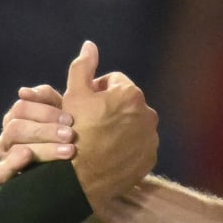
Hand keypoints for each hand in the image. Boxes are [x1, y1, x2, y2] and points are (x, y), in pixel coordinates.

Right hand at [0, 42, 156, 207]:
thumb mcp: (73, 95)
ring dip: (119, 128)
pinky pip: (138, 146)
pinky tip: (108, 153)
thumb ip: (83, 66)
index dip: (94, 91)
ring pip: (132, 125)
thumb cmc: (73, 131)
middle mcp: (147, 114)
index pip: (113, 81)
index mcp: (131, 94)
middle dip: (109, 110)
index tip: (83, 106)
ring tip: (98, 140)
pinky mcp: (149, 159)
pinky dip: (126, 147)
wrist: (79, 178)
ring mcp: (150, 138)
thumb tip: (90, 44)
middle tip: (89, 124)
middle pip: (125, 104)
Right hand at [0, 83, 73, 183]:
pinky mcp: (4, 178)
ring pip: (14, 147)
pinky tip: (28, 156)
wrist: (72, 171)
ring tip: (67, 151)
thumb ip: (46, 98)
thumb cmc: (64, 135)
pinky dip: (13, 164)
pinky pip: (0, 172)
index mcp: (17, 117)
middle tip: (70, 135)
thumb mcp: (59, 113)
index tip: (70, 120)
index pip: (22, 108)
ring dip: (42, 148)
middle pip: (16, 127)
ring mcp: (4, 157)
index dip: (45, 112)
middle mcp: (7, 135)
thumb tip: (23, 92)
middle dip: (45, 130)